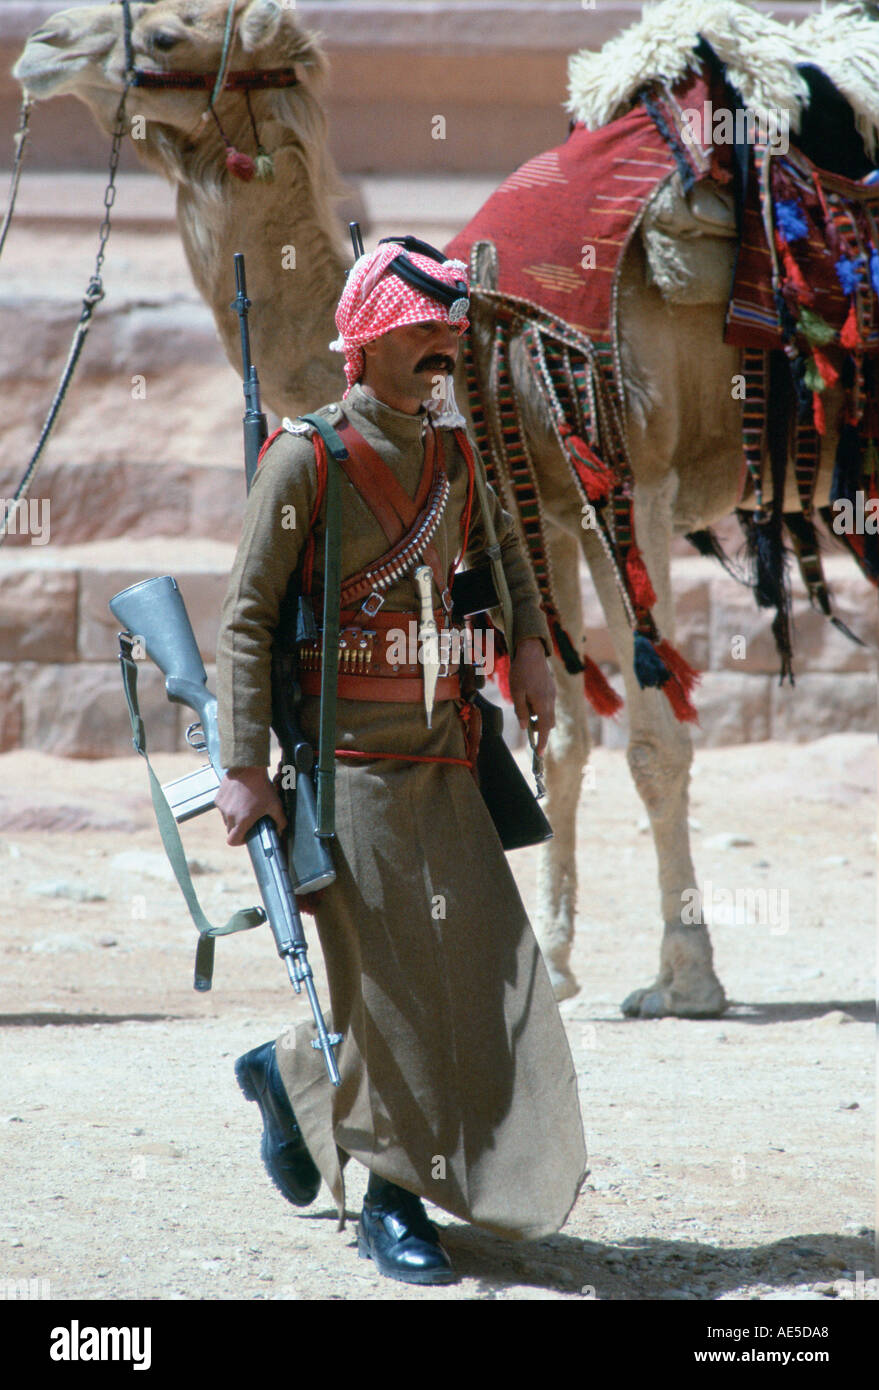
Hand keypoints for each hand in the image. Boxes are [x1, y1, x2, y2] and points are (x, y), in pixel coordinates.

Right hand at [215, 766, 286, 846]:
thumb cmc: (261, 786)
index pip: (232, 840)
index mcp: (242, 820)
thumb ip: (280, 820)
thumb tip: (281, 829)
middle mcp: (229, 815)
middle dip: (238, 829)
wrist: (247, 767)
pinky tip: (238, 799)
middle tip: (248, 820)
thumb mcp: (275, 804)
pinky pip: (222, 809)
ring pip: (226, 819)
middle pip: (230, 831)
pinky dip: (228, 807)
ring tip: (244, 807)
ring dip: (233, 818)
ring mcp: (222, 807)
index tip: (246, 836)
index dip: (239, 841)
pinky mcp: (218, 799)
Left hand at [508, 637, 555, 754]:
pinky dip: (541, 709)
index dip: (542, 742)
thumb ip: (521, 711)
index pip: (544, 728)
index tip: (539, 754)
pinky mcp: (551, 689)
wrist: (532, 652)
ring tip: (526, 713)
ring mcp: (552, 694)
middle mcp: (550, 700)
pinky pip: (548, 705)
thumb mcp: (516, 692)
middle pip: (549, 723)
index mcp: (542, 703)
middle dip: (541, 731)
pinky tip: (530, 701)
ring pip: (549, 714)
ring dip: (540, 719)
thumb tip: (524, 727)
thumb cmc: (521, 672)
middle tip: (530, 734)